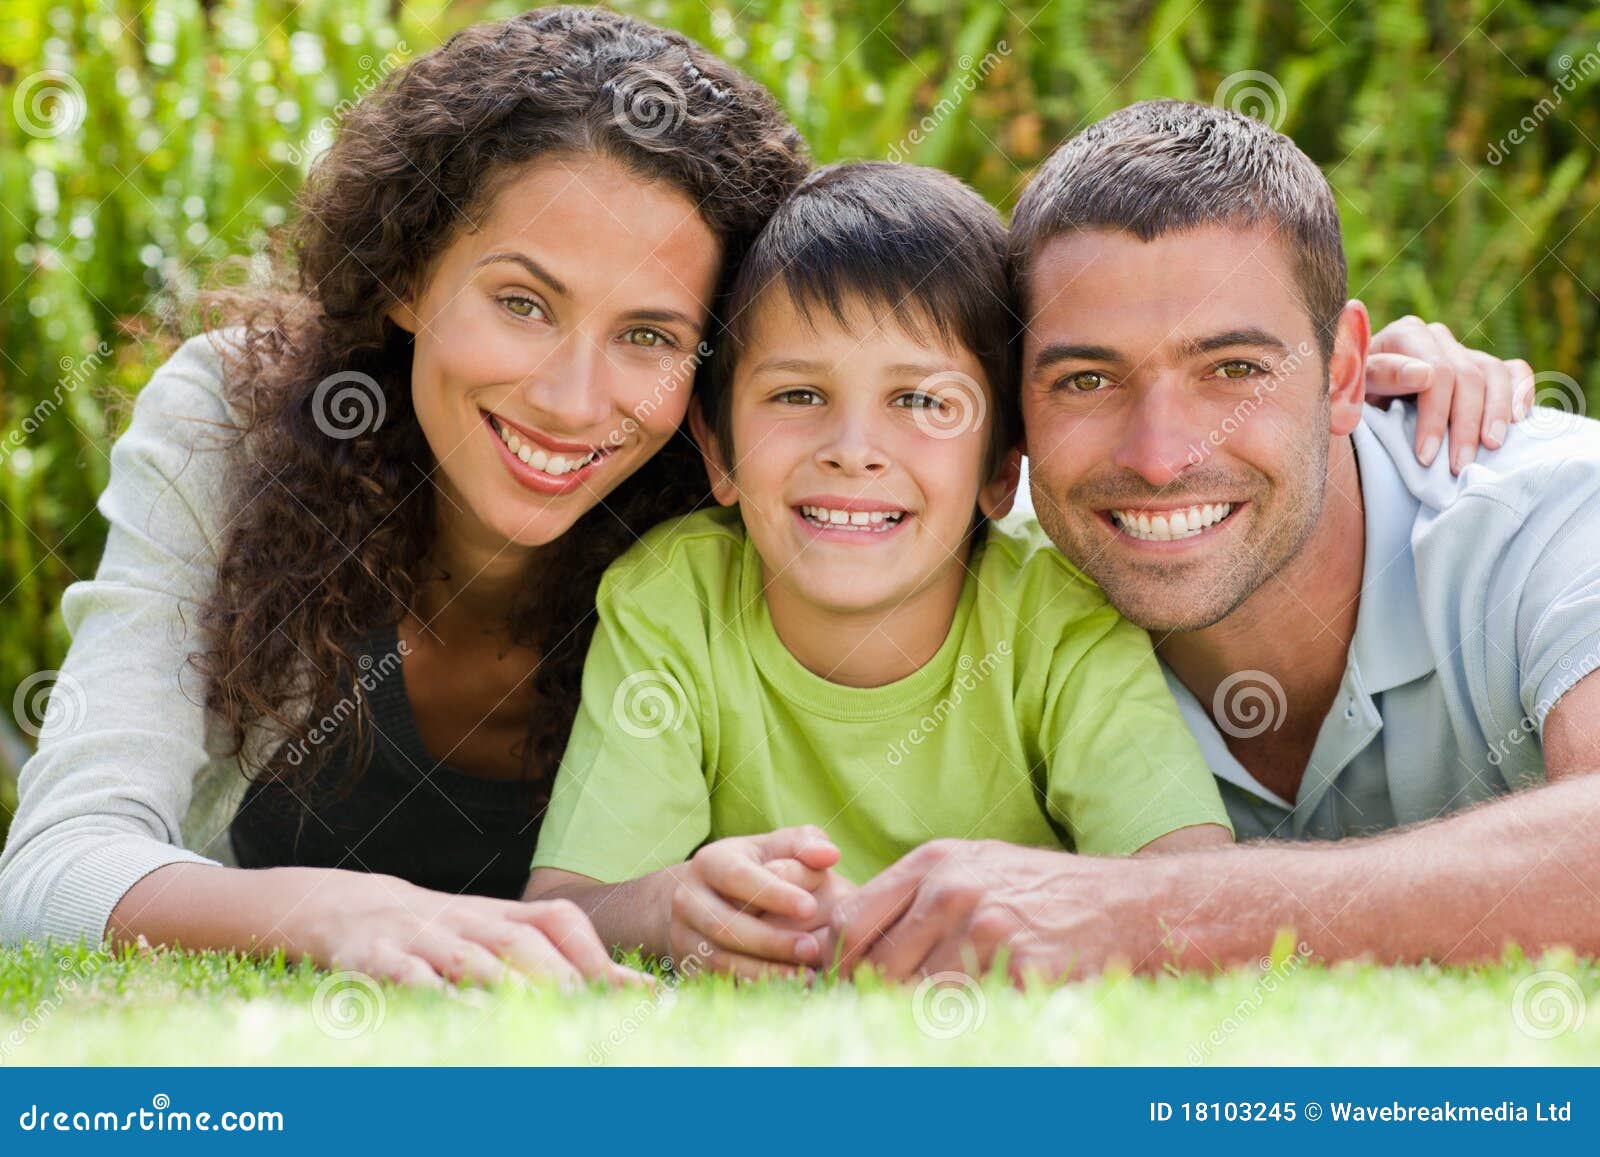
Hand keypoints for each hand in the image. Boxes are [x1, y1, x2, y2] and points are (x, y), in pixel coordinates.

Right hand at [296, 869, 648, 988]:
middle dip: (559, 976)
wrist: (348, 908)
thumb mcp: (494, 937)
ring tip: (540, 1016)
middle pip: (519, 942)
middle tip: (590, 1013)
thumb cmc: (441, 935)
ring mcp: (421, 938)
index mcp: (498, 915)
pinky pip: (410, 977)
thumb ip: (562, 959)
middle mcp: (466, 922)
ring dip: (505, 986)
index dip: (592, 953)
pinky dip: (437, 997)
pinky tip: (461, 1019)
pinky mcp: (377, 960)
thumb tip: (643, 992)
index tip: (631, 991)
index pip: (555, 921)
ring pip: (470, 959)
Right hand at [665, 825, 841, 978]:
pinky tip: (787, 987)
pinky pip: (719, 981)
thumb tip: (830, 854)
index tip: (810, 907)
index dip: (773, 894)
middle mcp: (688, 898)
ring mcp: (684, 935)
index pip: (739, 877)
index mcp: (710, 862)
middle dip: (771, 940)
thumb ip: (804, 845)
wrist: (698, 898)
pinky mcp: (688, 965)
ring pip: (720, 958)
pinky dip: (753, 986)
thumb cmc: (752, 868)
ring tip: (807, 974)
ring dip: (764, 970)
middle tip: (813, 948)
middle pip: (725, 924)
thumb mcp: (773, 848)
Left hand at [825, 839, 1204, 984]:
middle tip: (870, 1017)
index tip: (832, 987)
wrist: (1122, 902)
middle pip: (878, 966)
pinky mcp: (1018, 970)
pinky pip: (966, 1013)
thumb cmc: (1037, 889)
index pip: (852, 921)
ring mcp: (986, 931)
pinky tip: (973, 1018)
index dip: (834, 963)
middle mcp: (953, 892)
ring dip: (917, 1015)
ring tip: (925, 1019)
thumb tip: (841, 938)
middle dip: (871, 998)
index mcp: (934, 863)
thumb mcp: (971, 866)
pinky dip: (962, 1024)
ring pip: (918, 996)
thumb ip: (912, 894)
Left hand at [1365, 312, 1534, 472]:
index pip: (1436, 374)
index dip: (1434, 418)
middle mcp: (1437, 338)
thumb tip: (1424, 373)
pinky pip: (1513, 371)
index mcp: (1405, 335)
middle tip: (1459, 466)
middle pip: (1468, 378)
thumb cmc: (1352, 397)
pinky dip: (1520, 393)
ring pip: (1495, 375)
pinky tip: (1518, 421)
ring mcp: (1463, 351)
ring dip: (1496, 415)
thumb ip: (1379, 376)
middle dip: (1465, 426)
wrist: (1361, 402)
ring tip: (1491, 448)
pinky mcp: (1482, 366)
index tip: (1426, 457)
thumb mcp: (1352, 389)